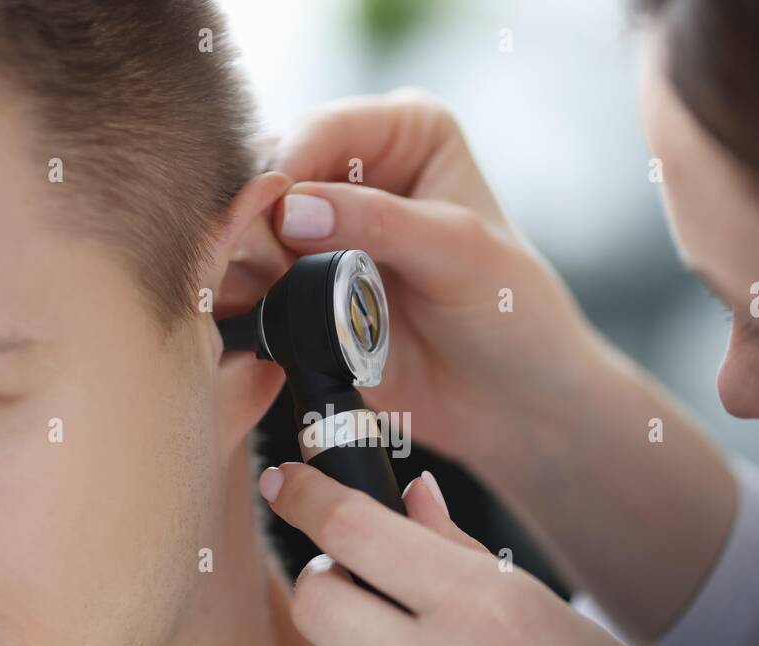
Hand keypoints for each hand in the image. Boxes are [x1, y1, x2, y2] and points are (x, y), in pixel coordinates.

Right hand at [265, 89, 608, 472]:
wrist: (512, 402)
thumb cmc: (512, 314)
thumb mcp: (457, 254)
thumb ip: (377, 223)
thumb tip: (290, 209)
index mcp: (403, 132)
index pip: (320, 130)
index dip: (289, 168)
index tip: (277, 217)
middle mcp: (355, 172)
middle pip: (270, 176)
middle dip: (260, 219)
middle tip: (274, 268)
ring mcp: (323, 234)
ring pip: (248, 230)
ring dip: (245, 263)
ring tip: (275, 298)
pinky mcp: (303, 289)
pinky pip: (249, 284)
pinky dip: (245, 301)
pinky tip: (263, 321)